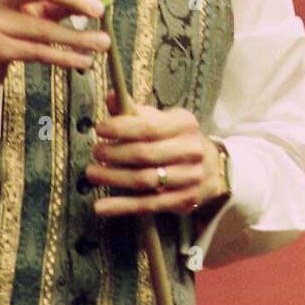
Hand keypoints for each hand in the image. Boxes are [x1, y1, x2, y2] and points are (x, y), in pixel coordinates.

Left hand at [87, 94, 226, 216]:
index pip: (149, 127)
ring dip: (113, 178)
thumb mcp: (164, 120)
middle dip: (114, 154)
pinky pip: (148, 204)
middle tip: (96, 153)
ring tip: (92, 173)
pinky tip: (101, 206)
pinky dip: (122, 206)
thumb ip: (136, 112)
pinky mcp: (184, 200)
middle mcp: (192, 150)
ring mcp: (190, 177)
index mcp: (185, 125)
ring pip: (144, 180)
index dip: (121, 128)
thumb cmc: (178, 140)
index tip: (100, 129)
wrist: (212, 168)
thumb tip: (112, 97)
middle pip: (145, 154)